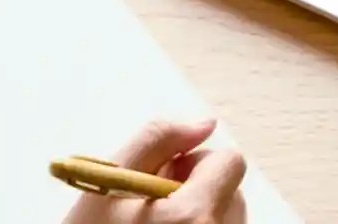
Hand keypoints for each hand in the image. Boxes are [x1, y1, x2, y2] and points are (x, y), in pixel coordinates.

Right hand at [61, 120, 246, 223]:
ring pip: (227, 220)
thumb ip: (156, 141)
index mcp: (192, 216)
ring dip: (201, 217)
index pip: (229, 162)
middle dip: (198, 191)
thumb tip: (205, 123)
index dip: (195, 164)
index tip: (163, 180)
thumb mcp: (105, 187)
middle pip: (231, 193)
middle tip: (153, 209)